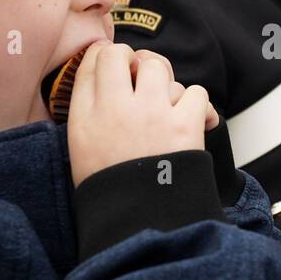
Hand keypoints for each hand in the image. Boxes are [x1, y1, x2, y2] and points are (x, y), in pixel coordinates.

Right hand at [66, 43, 218, 185]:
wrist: (141, 225)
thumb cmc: (112, 191)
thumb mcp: (81, 151)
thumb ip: (87, 114)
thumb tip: (101, 81)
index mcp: (85, 117)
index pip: (91, 63)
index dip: (105, 57)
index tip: (116, 66)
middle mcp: (115, 108)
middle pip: (121, 54)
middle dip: (132, 60)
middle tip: (140, 77)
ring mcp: (151, 113)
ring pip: (158, 66)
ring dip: (164, 80)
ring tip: (166, 101)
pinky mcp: (184, 124)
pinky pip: (195, 91)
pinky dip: (198, 105)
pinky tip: (196, 120)